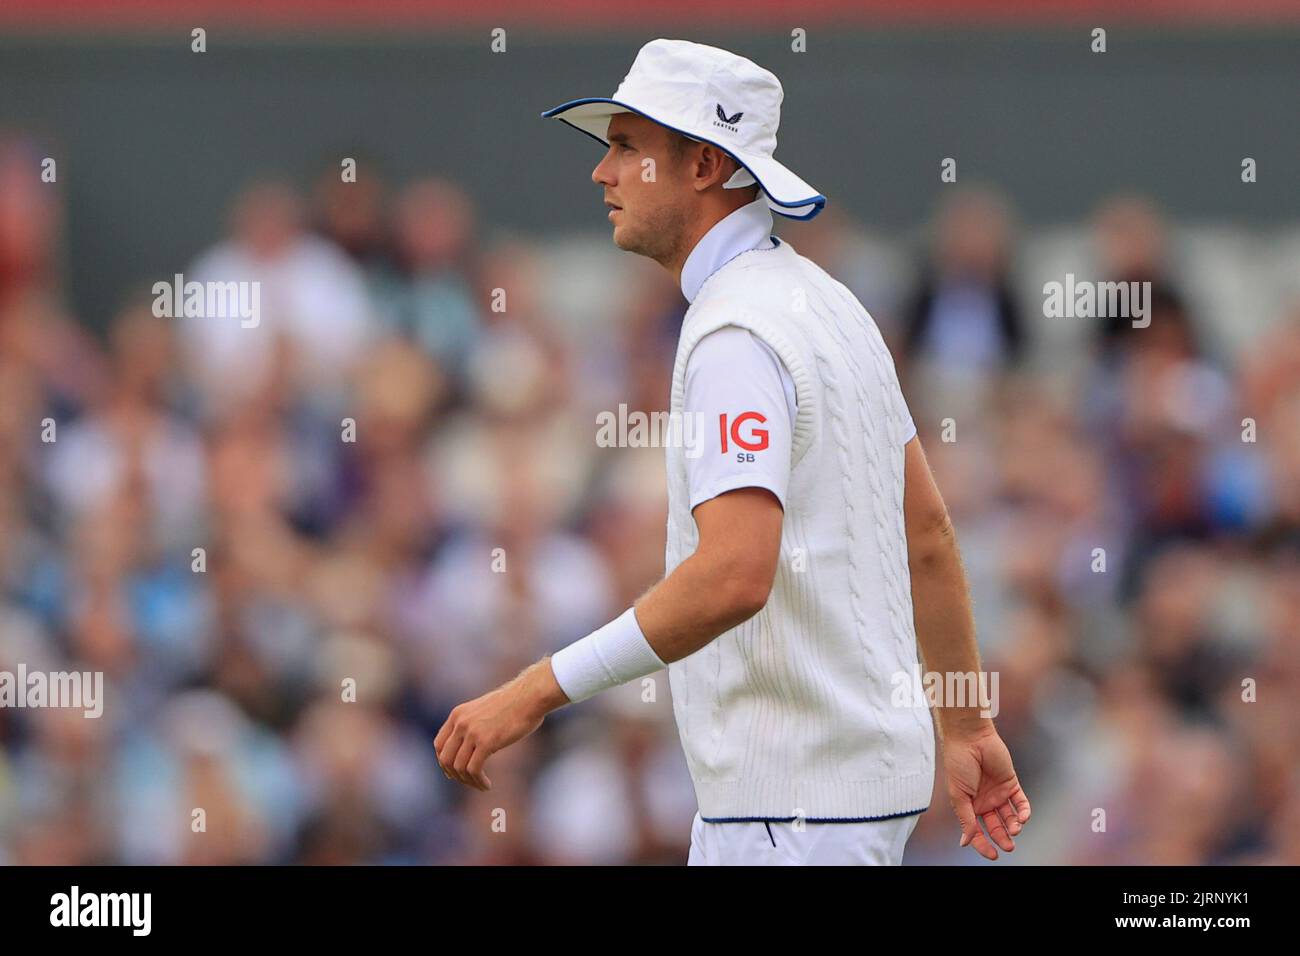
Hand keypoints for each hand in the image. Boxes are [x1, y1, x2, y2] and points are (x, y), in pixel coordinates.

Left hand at [434, 667, 551, 790]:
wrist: (530, 697)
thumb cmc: (514, 704)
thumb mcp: (484, 710)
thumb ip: (472, 725)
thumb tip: (470, 748)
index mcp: (458, 714)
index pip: (439, 744)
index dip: (444, 762)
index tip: (454, 773)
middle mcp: (461, 723)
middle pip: (445, 759)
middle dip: (455, 775)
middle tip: (469, 782)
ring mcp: (472, 732)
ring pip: (459, 767)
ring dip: (469, 781)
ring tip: (482, 785)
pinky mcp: (486, 742)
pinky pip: (474, 770)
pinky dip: (478, 782)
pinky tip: (487, 785)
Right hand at [942, 724, 1030, 859]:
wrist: (970, 739)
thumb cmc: (958, 763)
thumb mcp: (958, 795)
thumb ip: (965, 819)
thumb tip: (965, 841)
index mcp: (968, 804)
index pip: (977, 830)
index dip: (983, 843)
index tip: (993, 855)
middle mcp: (984, 801)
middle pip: (995, 826)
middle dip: (1003, 838)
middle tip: (1009, 847)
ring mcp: (998, 792)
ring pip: (1009, 816)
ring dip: (1014, 826)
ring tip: (1015, 829)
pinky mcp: (1011, 783)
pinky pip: (1020, 801)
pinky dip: (1024, 811)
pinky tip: (1023, 817)